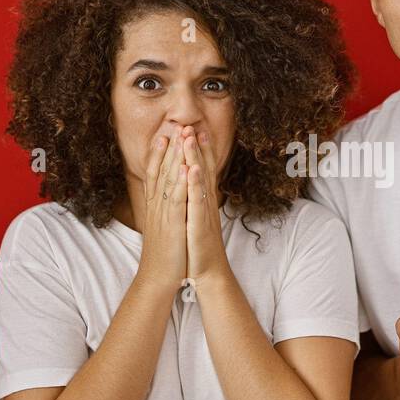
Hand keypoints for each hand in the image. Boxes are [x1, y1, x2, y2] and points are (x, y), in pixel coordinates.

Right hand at [134, 130, 187, 294]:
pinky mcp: (173, 226)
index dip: (158, 153)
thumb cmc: (164, 251)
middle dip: (168, 148)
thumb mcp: (162, 224)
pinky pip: (177, 201)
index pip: (154, 173)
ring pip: (168, 181)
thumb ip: (163, 207)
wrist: (158, 276)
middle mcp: (156, 206)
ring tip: (181, 137)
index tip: (164, 134)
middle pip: (160, 172)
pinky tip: (185, 168)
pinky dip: (181, 183)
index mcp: (155, 205)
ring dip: (175, 158)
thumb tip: (165, 193)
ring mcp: (163, 215)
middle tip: (175, 125)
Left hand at [180, 126, 229, 284]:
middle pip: (203, 171)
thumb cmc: (199, 247)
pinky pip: (196, 202)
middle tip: (193, 126)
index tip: (197, 131)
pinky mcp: (199, 225)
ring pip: (200, 181)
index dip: (201, 152)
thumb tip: (193, 188)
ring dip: (196, 158)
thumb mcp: (196, 220)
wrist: (208, 273)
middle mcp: (206, 205)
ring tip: (191, 138)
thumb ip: (196, 203)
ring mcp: (204, 214)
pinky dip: (194, 184)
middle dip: (198, 148)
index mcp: (203, 203)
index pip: (203, 172)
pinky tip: (191, 169)